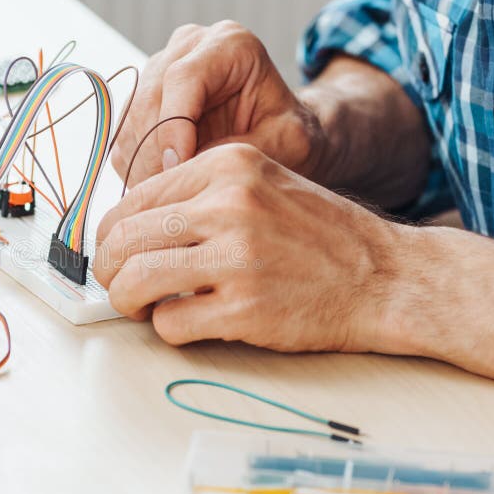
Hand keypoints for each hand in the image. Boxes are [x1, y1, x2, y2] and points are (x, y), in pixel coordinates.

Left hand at [95, 144, 399, 351]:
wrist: (386, 276)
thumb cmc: (319, 235)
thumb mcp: (260, 185)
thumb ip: (196, 197)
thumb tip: (126, 228)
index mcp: (227, 165)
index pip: (131, 199)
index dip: (109, 235)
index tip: (113, 253)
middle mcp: (230, 204)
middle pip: (122, 239)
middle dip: (107, 269)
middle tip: (116, 284)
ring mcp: (238, 257)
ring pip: (134, 280)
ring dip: (125, 300)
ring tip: (141, 306)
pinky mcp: (246, 308)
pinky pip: (170, 322)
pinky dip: (167, 328)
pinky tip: (187, 321)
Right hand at [110, 20, 325, 186]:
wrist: (281, 135)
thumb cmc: (291, 135)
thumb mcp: (288, 143)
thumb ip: (243, 148)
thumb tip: (186, 164)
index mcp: (230, 44)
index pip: (183, 78)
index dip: (173, 125)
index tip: (179, 165)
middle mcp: (188, 48)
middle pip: (149, 99)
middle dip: (156, 151)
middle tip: (171, 192)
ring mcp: (160, 72)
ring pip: (131, 121)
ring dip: (143, 163)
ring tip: (170, 195)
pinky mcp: (143, 102)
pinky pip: (124, 138)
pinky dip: (136, 166)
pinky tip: (163, 187)